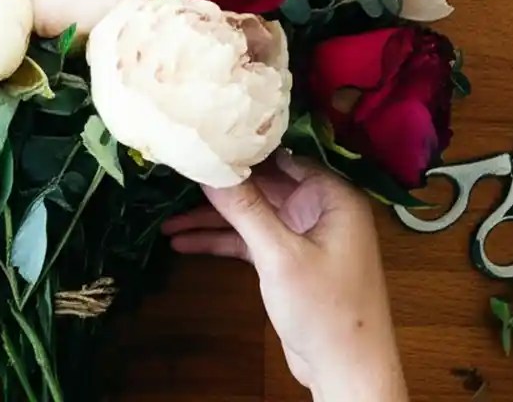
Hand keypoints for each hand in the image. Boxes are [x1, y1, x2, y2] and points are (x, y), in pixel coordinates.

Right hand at [161, 154, 407, 401]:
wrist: (347, 369)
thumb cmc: (326, 310)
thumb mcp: (280, 255)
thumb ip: (245, 209)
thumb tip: (210, 168)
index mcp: (332, 197)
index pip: (281, 157)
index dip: (242, 151)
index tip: (201, 143)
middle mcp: (319, 209)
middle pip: (262, 186)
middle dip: (219, 188)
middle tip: (174, 176)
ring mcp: (303, 236)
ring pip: (251, 216)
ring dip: (212, 220)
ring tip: (165, 220)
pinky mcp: (289, 260)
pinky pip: (250, 241)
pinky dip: (221, 242)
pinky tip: (184, 242)